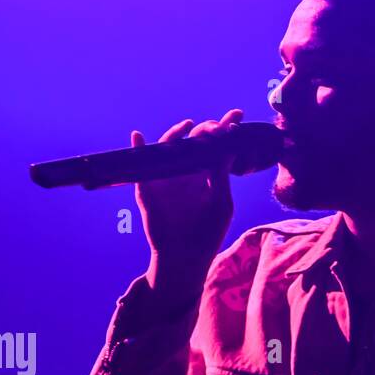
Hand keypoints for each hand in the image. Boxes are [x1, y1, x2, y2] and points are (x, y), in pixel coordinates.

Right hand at [132, 108, 243, 278]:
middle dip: (205, 130)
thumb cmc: (206, 234)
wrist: (184, 258)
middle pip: (193, 142)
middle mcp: (186, 172)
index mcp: (205, 175)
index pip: (215, 147)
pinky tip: (139, 138)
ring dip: (176, 134)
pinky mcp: (149, 188)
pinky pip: (142, 166)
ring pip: (169, 148)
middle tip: (216, 126)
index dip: (224, 130)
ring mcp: (167, 178)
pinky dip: (138, 150)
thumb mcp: (220, 203)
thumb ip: (221, 175)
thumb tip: (228, 145)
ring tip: (188, 126)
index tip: (236, 115)